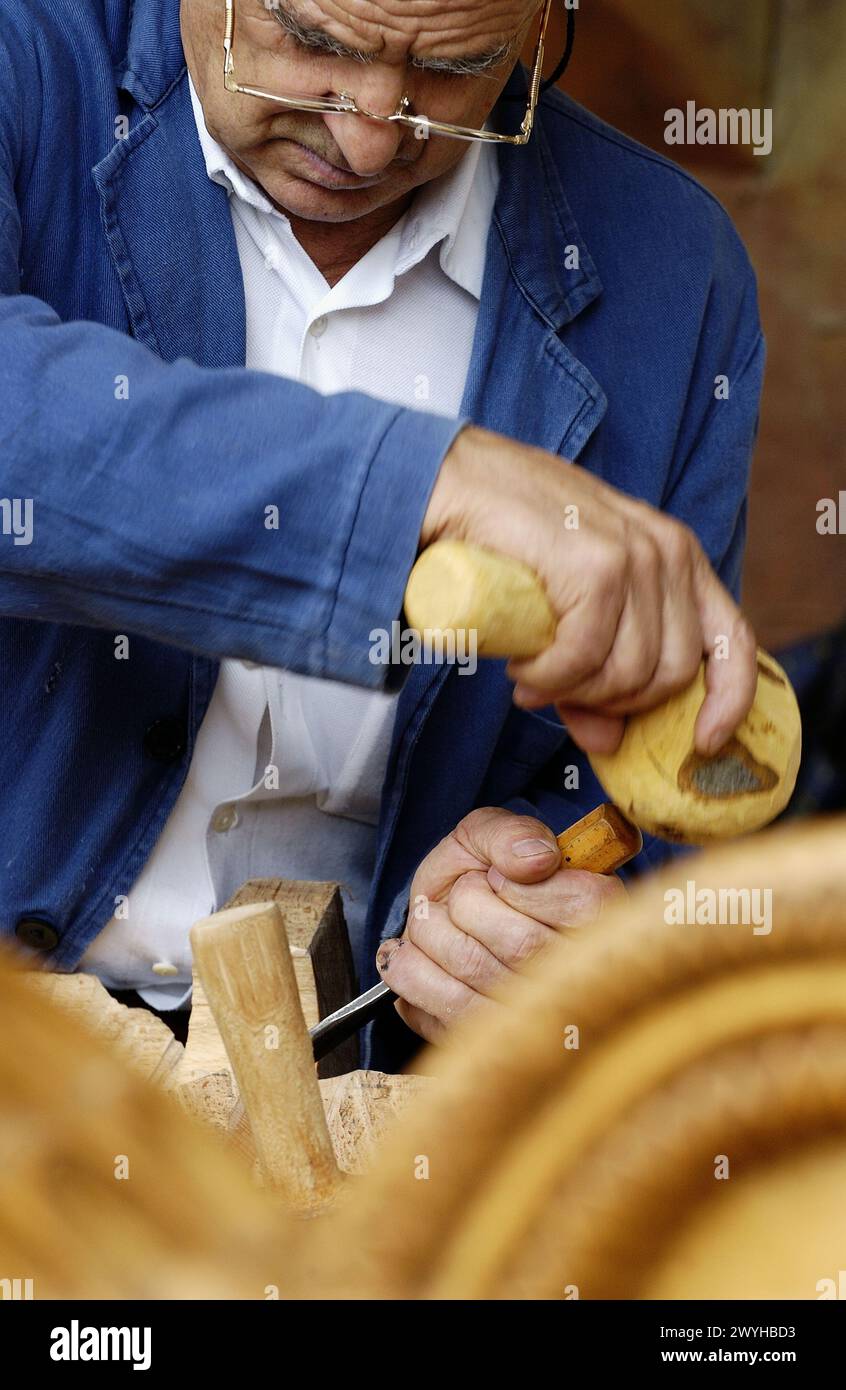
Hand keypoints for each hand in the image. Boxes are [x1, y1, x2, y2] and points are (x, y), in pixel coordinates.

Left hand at [376, 808, 624, 1043]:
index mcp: (598, 914)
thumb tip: (533, 860)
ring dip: (432, 935)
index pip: (560, 903)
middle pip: (517, 942)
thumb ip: (510, 834)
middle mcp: (579, 974)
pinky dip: (411, 973)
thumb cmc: (477, 877)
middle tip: (459, 896)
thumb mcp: (490, 833)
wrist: (442, 912)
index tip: (493, 877)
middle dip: (464, 906)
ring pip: (477, 971)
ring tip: (433, 921)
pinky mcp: (492, 1043)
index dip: (506, 883)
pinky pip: (446, 1011)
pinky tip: (410, 955)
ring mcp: (538, 1016)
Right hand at [421, 426, 756, 755]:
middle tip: (559, 689)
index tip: (704, 741)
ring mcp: (637, 555)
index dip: (729, 701)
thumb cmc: (511, 542)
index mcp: (678, 559)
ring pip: (631, 673)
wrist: (455, 481)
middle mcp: (670, 552)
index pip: (733, 640)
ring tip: (532, 673)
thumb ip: (597, 678)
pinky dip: (549, 678)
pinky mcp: (598, 565)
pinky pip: (586, 658)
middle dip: (614, 701)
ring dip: (574, 691)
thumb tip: (610, 744)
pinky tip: (521, 666)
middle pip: (673, 674)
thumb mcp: (571, 611)